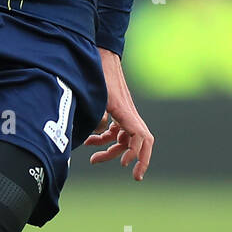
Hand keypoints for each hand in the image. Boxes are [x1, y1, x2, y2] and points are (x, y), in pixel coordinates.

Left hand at [84, 47, 153, 180]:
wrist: (100, 56)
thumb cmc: (98, 75)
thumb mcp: (94, 96)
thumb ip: (96, 116)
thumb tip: (98, 134)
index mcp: (125, 112)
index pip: (141, 138)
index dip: (137, 154)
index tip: (124, 164)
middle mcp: (128, 114)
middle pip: (138, 142)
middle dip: (136, 160)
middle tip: (132, 176)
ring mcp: (124, 113)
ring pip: (124, 139)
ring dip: (112, 151)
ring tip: (94, 159)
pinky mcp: (117, 111)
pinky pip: (116, 131)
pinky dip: (106, 139)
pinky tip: (90, 141)